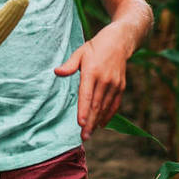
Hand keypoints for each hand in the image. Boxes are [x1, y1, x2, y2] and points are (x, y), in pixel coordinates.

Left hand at [54, 22, 132, 139]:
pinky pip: (114, 104)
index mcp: (92, 71)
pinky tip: (101, 124)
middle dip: (90, 122)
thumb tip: (57, 72)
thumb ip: (69, 65)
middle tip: (84, 137)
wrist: (119, 42)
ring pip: (105, 107)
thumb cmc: (95, 47)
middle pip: (96, 105)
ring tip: (89, 134)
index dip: (84, 110)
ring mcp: (114, 84)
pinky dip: (108, 115)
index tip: (81, 123)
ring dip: (97, 121)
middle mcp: (104, 80)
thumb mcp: (80, 52)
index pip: (87, 94)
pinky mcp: (121, 87)